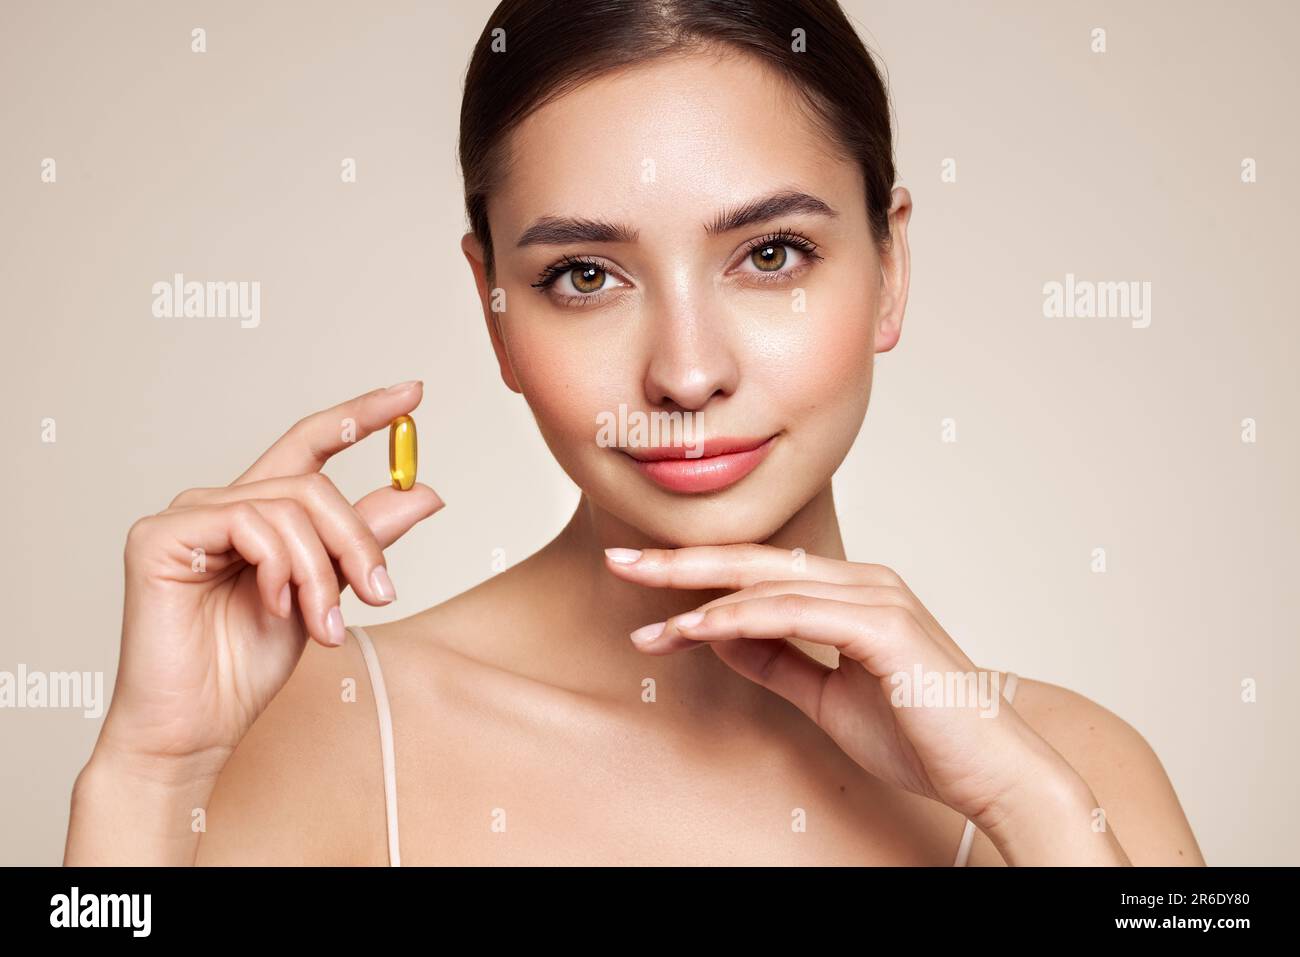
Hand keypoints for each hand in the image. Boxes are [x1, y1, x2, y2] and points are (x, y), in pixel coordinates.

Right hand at [97, 382, 443, 778]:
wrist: (197, 728)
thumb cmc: (247, 666)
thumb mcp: (328, 594)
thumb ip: (365, 540)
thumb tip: (424, 491)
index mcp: (258, 514)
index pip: (312, 443)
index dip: (362, 415)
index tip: (413, 393)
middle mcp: (220, 504)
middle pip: (314, 484)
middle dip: (357, 540)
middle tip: (380, 593)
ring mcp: (187, 516)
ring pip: (290, 507)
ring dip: (323, 570)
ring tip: (325, 625)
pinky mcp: (160, 536)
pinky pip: (249, 523)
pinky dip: (281, 567)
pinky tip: (277, 607)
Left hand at [605, 544, 1084, 832]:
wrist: (988, 771)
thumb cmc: (917, 735)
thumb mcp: (825, 696)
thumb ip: (775, 661)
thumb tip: (717, 637)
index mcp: (852, 592)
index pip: (760, 573)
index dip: (697, 574)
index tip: (641, 582)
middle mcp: (863, 581)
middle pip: (754, 561)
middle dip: (681, 562)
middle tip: (620, 563)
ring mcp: (876, 597)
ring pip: (767, 584)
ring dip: (699, 600)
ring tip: (648, 621)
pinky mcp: (884, 625)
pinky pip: (794, 612)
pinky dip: (740, 618)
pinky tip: (696, 628)